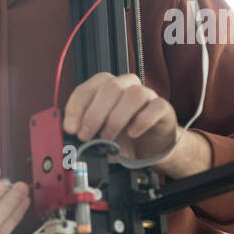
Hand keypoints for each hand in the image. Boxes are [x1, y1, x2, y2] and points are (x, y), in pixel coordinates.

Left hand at [63, 72, 180, 162]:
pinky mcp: (163, 108)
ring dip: (116, 118)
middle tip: (86, 135)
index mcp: (106, 87)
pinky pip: (156, 106)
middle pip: (110, 87)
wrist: (149, 146)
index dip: (76, 108)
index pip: (88, 88)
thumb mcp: (98, 134)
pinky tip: (132, 133)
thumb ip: (85, 130)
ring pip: (133, 94)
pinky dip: (142, 121)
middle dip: (94, 113)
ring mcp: (147, 95)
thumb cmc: (122, 135)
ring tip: (107, 137)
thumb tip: (71, 136)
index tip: (70, 128)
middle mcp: (126, 86)